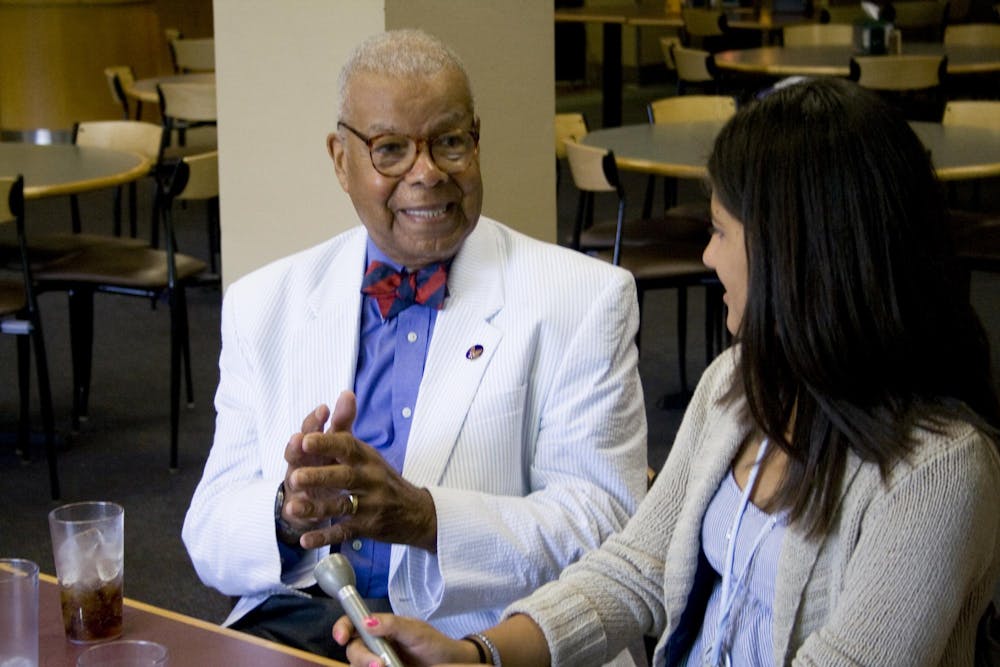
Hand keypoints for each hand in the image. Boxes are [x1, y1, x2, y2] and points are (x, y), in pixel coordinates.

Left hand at [281, 391, 437, 550]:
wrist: (416, 512)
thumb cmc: (381, 478)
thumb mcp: (367, 452)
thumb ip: (346, 426)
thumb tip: (344, 393)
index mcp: (366, 458)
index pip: (347, 446)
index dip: (327, 443)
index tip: (305, 440)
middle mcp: (370, 479)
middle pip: (344, 477)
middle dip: (320, 477)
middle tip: (295, 477)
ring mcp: (370, 505)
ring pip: (342, 506)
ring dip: (317, 508)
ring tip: (293, 509)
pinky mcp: (367, 527)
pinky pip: (345, 532)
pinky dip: (325, 537)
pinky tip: (306, 539)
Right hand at [332, 613, 477, 666]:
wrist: (449, 664)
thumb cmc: (434, 644)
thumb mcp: (416, 631)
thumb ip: (393, 625)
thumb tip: (367, 621)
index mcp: (380, 627)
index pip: (353, 623)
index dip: (342, 628)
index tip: (341, 637)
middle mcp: (375, 644)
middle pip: (353, 648)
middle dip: (361, 656)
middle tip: (378, 664)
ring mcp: (378, 661)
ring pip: (357, 664)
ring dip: (366, 666)